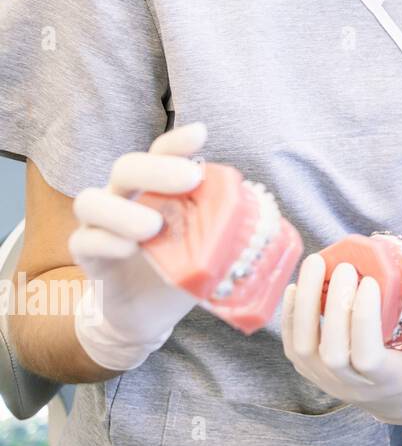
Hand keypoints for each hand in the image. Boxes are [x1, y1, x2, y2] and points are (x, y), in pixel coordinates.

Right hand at [69, 123, 206, 372]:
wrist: (149, 311)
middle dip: (157, 169)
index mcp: (157, 187)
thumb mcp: (208, 245)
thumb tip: (273, 219)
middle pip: (127, 167)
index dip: (177, 143)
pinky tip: (128, 249)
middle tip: (190, 179)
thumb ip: (227, 227)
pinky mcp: (88, 256)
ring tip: (153, 226)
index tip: (201, 134)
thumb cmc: (183, 266)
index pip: (161, 154)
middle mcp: (126, 197)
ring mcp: (101, 224)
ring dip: (122, 210)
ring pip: (91, 201)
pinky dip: (105, 241)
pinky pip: (85, 240)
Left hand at [282, 254, 401, 427]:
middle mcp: (354, 386)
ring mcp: (329, 381)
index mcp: (391, 380)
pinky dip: (289, 316)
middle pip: (330, 351)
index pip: (367, 355)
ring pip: (303, 348)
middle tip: (346, 267)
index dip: (363, 320)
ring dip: (304, 305)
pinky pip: (293, 347)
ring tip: (316, 265)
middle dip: (334, 305)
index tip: (369, 283)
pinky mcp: (314, 373)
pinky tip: (296, 287)